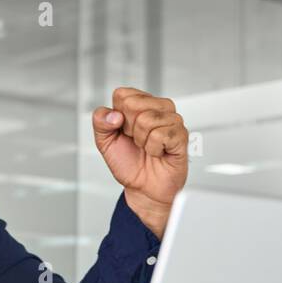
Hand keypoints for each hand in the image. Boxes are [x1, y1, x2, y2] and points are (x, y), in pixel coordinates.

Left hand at [92, 87, 188, 236]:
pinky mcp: (181, 134)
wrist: (143, 188)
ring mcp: (172, 120)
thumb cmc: (129, 162)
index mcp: (140, 104)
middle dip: (128, 128)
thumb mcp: (104, 141)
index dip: (117, 117)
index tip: (124, 131)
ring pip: (146, 119)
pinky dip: (154, 149)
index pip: (122, 94)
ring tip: (147, 147)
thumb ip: (100, 122)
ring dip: (141, 141)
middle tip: (137, 141)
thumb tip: (113, 114)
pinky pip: (160, 135)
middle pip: (133, 104)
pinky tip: (159, 152)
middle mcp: (158, 108)